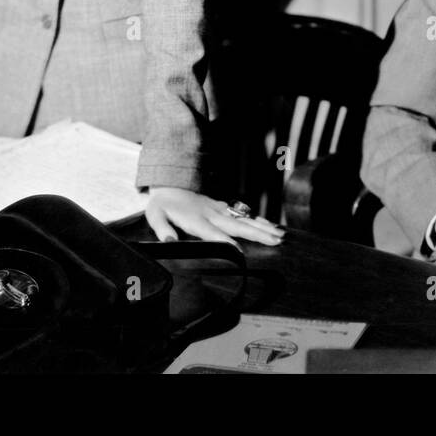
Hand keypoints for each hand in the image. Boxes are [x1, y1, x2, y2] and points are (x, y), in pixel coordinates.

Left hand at [145, 187, 282, 245]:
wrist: (171, 183)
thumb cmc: (163, 204)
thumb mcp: (155, 215)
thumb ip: (162, 228)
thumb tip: (169, 241)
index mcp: (197, 219)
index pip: (213, 233)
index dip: (226, 242)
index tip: (240, 252)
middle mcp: (212, 214)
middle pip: (238, 226)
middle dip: (257, 234)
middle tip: (275, 241)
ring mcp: (220, 210)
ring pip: (245, 220)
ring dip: (263, 227)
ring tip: (280, 235)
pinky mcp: (223, 207)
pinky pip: (244, 215)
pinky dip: (258, 220)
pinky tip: (271, 226)